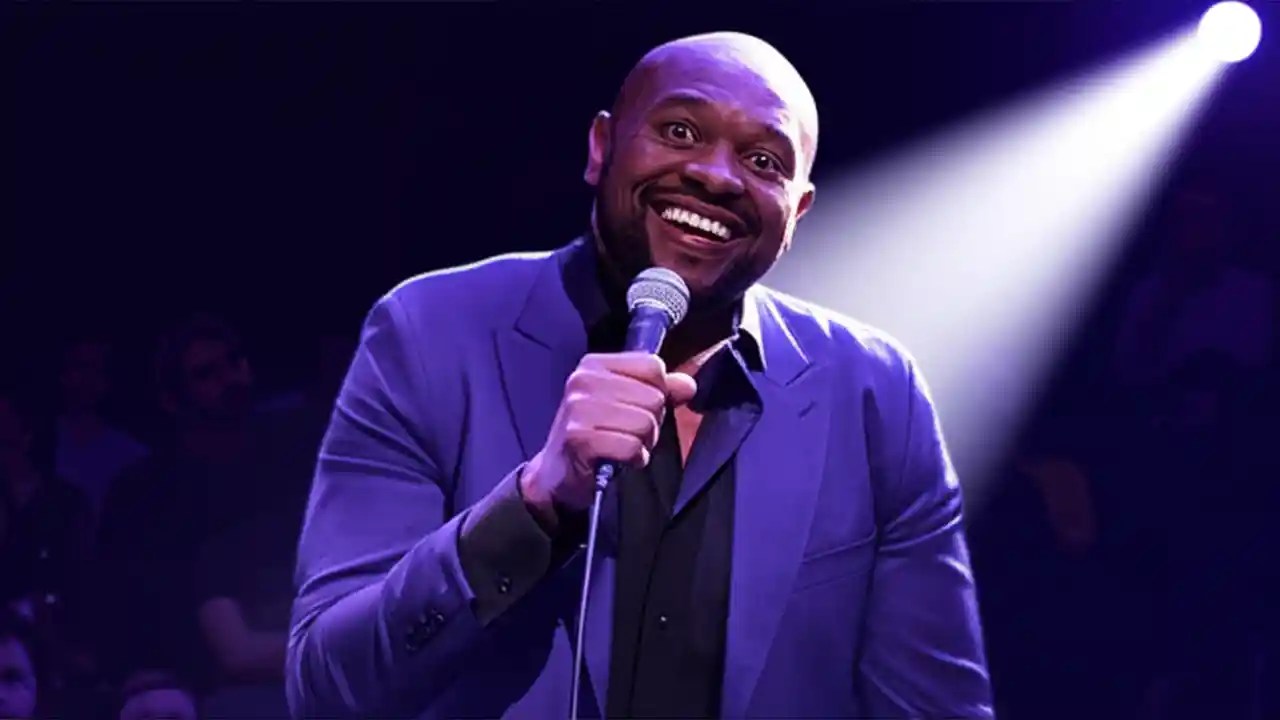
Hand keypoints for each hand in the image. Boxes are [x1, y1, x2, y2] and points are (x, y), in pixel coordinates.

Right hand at [521, 352, 696, 520]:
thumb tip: (688, 385)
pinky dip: (633, 458)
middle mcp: (583, 381)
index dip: (658, 392)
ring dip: (643, 442)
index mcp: (594, 365)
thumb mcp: (624, 404)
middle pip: (653, 397)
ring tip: (624, 445)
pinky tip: (619, 460)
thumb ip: (659, 390)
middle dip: (651, 422)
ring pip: (645, 423)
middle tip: (629, 433)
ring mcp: (578, 409)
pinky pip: (631, 446)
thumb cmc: (594, 434)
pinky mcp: (579, 439)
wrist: (556, 475)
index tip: (638, 408)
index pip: (652, 366)